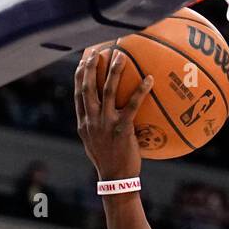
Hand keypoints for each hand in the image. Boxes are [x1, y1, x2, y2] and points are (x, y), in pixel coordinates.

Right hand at [74, 47, 152, 180]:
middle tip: (97, 49)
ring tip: (120, 56)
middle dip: (91, 66)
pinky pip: (132, 106)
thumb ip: (95, 126)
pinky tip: (149, 80)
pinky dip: (140, 91)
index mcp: (84, 122)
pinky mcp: (122, 129)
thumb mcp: (95, 142)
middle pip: (88, 87)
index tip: (84, 59)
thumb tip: (102, 112)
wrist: (115, 179)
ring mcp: (105, 124)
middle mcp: (91, 120)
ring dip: (113, 71)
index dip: (80, 74)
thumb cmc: (109, 161)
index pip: (78, 93)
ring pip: (107, 91)